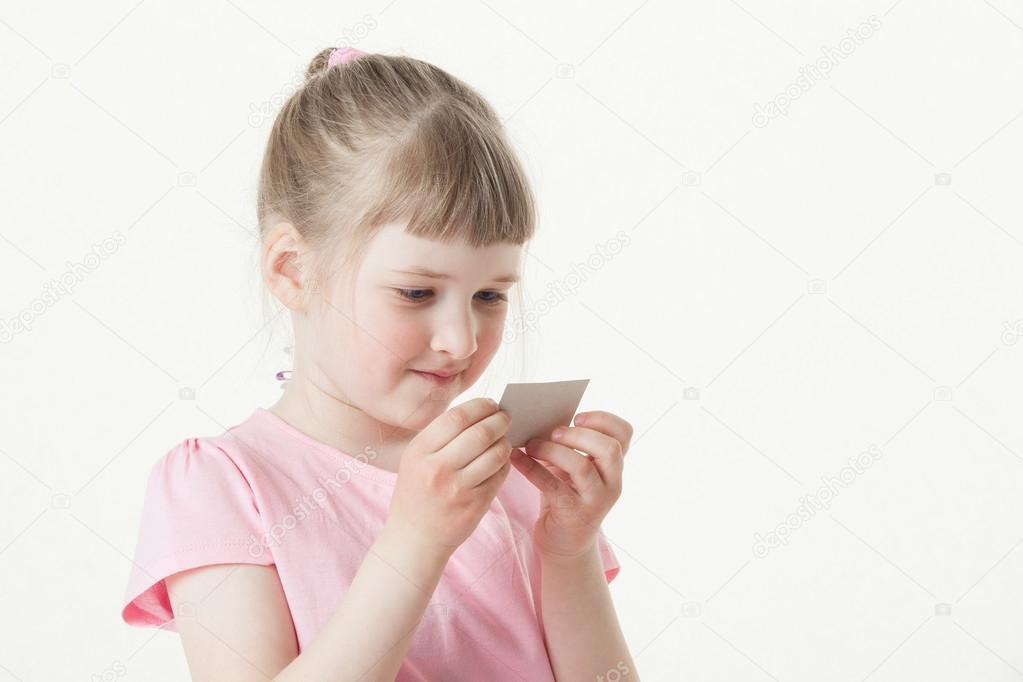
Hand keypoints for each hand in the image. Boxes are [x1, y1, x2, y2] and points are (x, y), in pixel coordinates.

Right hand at [387, 398, 512, 556]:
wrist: (414, 537)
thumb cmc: (418, 491)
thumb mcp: (416, 459)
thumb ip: (442, 435)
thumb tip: (479, 410)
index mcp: (420, 451)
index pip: (457, 417)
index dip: (480, 406)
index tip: (491, 404)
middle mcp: (437, 468)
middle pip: (480, 432)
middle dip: (500, 420)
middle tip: (506, 417)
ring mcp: (457, 488)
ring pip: (495, 453)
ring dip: (506, 442)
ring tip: (505, 439)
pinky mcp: (475, 504)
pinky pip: (500, 475)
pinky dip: (505, 463)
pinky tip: (501, 460)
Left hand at [509, 410, 632, 558]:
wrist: (564, 544)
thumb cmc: (566, 496)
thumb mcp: (574, 470)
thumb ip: (570, 446)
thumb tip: (541, 415)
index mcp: (613, 466)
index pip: (625, 434)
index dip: (604, 419)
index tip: (577, 416)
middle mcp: (612, 483)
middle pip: (610, 449)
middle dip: (579, 435)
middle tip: (554, 432)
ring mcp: (596, 501)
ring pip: (582, 467)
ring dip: (553, 451)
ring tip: (531, 445)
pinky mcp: (574, 515)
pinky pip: (553, 487)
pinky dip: (532, 469)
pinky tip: (516, 459)